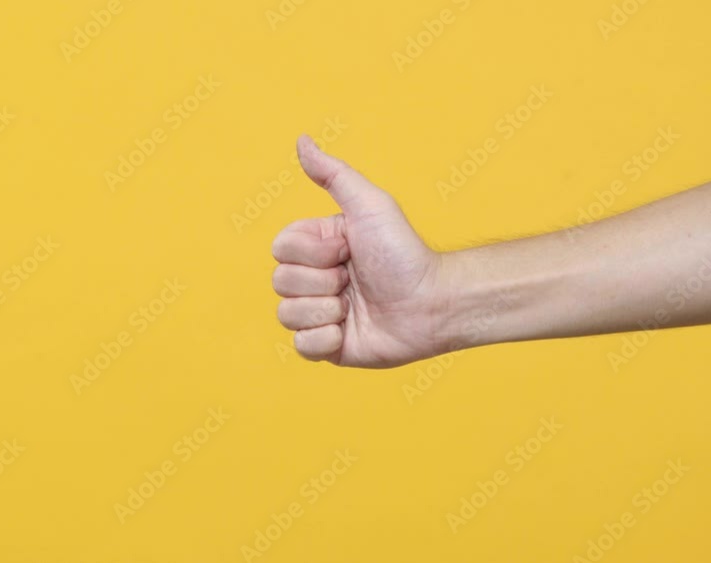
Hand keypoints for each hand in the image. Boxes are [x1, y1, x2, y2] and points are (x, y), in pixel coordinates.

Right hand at [272, 136, 449, 367]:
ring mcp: (317, 314)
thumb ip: (333, 174)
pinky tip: (349, 332)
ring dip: (327, 311)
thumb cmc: (403, 252)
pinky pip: (300, 347)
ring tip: (356, 308)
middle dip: (323, 282)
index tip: (348, 249)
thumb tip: (302, 140)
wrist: (431, 303)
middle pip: (280, 282)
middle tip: (355, 280)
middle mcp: (312, 280)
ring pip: (286, 315)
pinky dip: (326, 340)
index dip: (313, 253)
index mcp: (315, 248)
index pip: (280, 250)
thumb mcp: (369, 205)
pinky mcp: (326, 347)